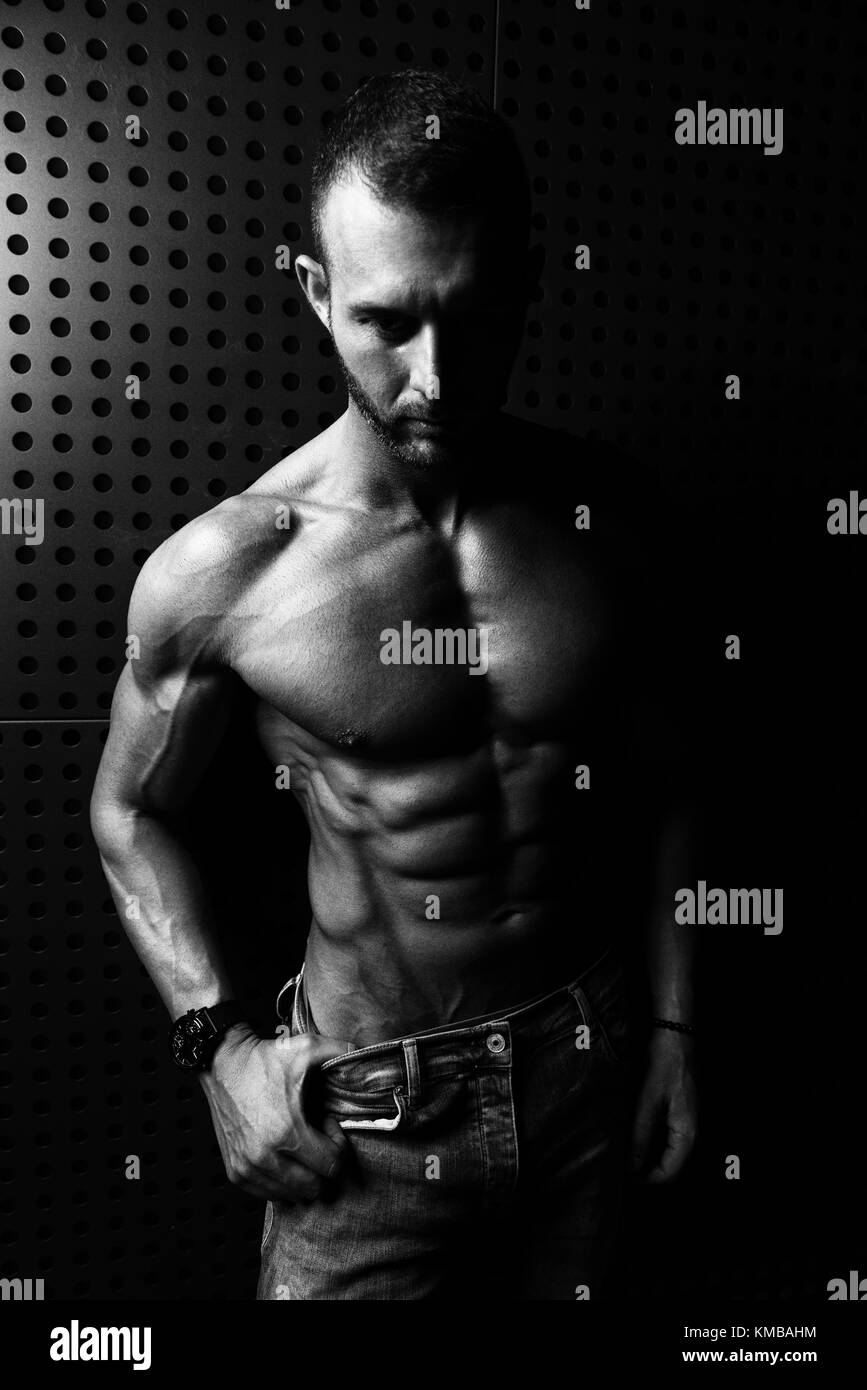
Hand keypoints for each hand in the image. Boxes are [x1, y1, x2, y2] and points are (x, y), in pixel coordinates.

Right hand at [199, 1023, 352, 1201]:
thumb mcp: (307, 1047)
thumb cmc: (264, 1057)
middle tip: (316, 1136)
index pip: (331, 1166)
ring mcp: (247, 1168)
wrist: (221, 1061)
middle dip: (322, 1164)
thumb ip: (342, 1050)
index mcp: (286, 1132)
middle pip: (314, 1187)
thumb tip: (366, 1052)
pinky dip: (281, 1181)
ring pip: (291, 1195)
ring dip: (302, 1173)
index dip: (337, 1145)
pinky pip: (268, 1194)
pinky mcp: (235, 1172)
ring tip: (298, 1144)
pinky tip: (281, 1153)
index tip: (327, 1124)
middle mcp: (264, 1157)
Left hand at [630, 1028, 696, 1183]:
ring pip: (670, 1154)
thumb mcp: (647, 1103)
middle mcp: (691, 1132)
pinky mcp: (681, 1115)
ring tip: (628, 1157)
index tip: (627, 1181)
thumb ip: (640, 1136)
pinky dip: (654, 1145)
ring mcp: (687, 1123)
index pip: (670, 1172)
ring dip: (650, 1159)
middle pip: (672, 1166)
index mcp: (687, 1133)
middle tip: (625, 1171)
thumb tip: (633, 1165)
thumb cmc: (666, 1066)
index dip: (648, 1181)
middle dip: (649, 1172)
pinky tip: (637, 1140)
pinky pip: (669, 1140)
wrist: (676, 1040)